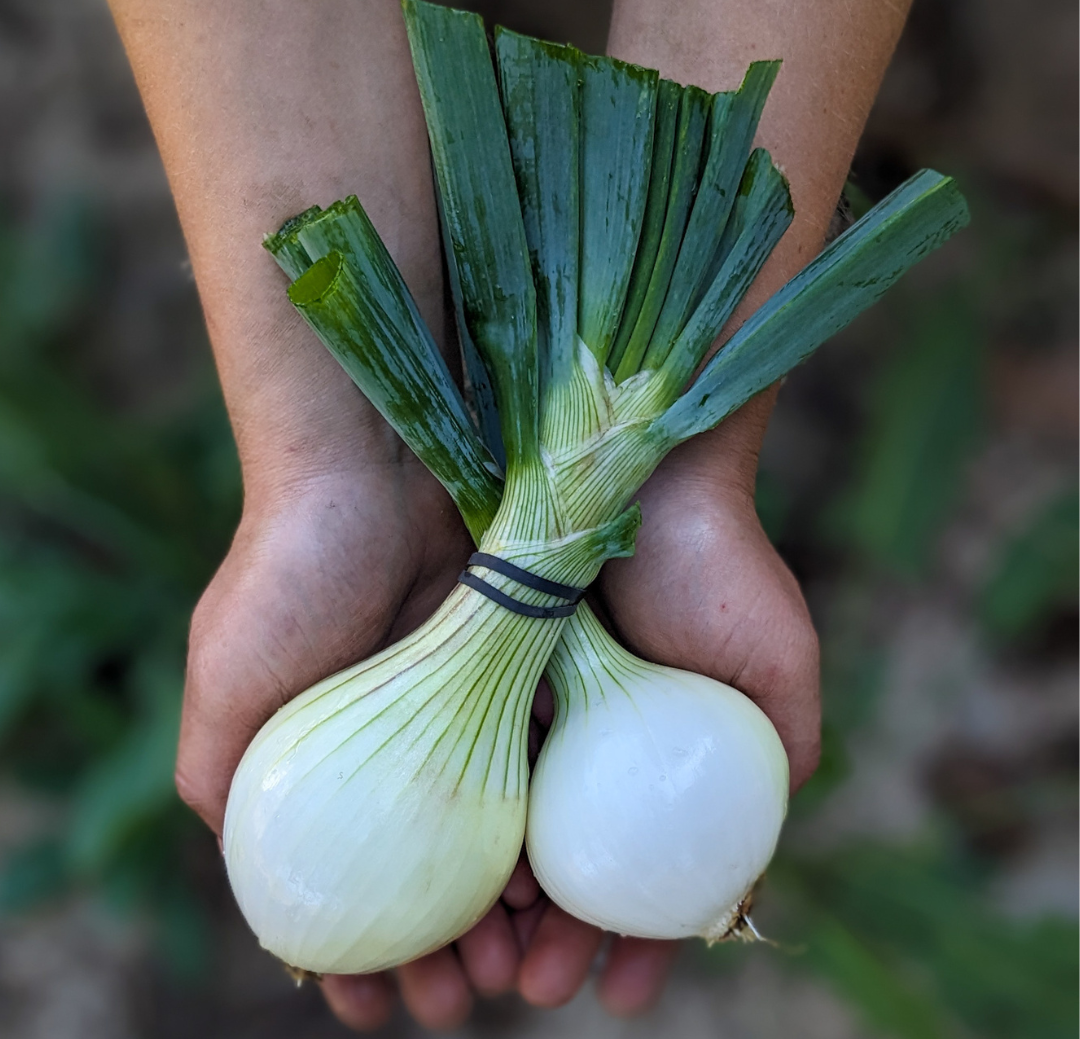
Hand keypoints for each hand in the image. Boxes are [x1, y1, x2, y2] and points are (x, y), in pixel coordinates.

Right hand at [177, 445, 686, 1028]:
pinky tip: (550, 887)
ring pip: (491, 834)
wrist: (371, 473)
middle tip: (460, 1003)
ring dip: (502, 906)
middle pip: (429, 868)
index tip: (370, 1009)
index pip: (346, 877)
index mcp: (330, 755)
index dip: (355, 951)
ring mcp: (463, 708)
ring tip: (517, 965)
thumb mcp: (227, 685)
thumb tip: (237, 863)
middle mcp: (401, 740)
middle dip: (442, 945)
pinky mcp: (520, 672)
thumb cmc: (286, 578)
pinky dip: (543, 830)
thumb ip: (223, 776)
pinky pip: (538, 768)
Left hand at [505, 401, 821, 1018]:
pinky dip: (459, 823)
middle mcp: (587, 740)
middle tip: (536, 989)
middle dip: (551, 937)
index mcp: (652, 755)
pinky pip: (462, 761)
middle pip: (563, 861)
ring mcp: (530, 707)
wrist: (646, 475)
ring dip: (494, 902)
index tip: (622, 994)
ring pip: (506, 827)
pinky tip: (451, 877)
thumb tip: (757, 858)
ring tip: (485, 965)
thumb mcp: (778, 667)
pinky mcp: (477, 669)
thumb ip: (781, 754)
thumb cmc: (723, 566)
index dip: (635, 940)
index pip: (637, 870)